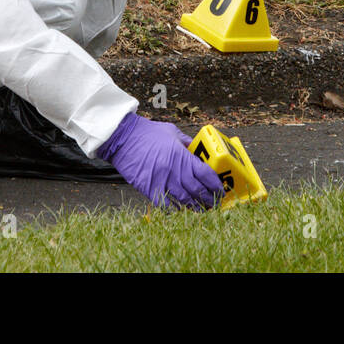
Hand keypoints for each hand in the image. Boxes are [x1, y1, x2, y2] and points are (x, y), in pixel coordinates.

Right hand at [96, 112, 223, 209]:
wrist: (123, 137)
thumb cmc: (147, 133)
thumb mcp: (171, 132)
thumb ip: (186, 142)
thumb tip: (197, 149)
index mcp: (182, 156)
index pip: (205, 174)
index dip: (215, 185)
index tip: (220, 190)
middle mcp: (174, 170)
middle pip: (197, 190)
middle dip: (208, 199)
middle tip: (214, 204)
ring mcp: (161, 180)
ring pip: (184, 200)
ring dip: (194, 207)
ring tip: (201, 211)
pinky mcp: (149, 188)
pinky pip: (165, 205)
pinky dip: (174, 210)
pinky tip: (180, 211)